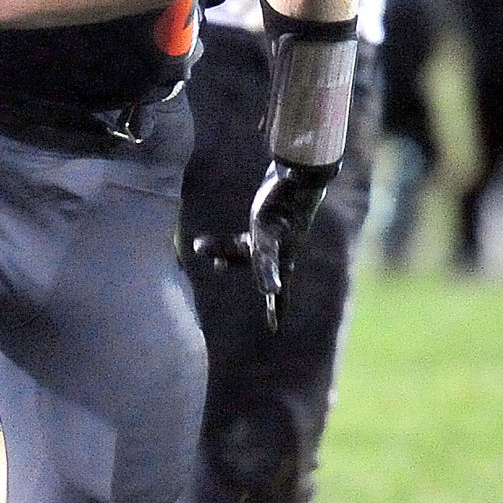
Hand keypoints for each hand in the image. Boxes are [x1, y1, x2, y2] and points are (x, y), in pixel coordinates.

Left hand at [193, 161, 330, 330]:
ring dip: (225, 249)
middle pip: (253, 264)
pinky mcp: (270, 213)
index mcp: (282, 257)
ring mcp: (276, 230)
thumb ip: (266, 264)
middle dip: (231, 263)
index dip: (277, 310)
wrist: (301, 173)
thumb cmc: (284, 204)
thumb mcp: (269, 237)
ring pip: (248, 247)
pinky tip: (224, 235)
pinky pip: (250, 233)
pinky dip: (233, 238)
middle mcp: (281, 247)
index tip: (275, 329)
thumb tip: (271, 291)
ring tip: (201, 246)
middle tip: (215, 264)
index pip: (278, 290)